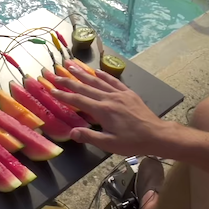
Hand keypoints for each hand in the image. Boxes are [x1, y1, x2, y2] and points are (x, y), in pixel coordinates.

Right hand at [50, 66, 181, 155]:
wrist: (156, 135)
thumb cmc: (132, 142)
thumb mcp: (109, 144)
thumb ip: (90, 136)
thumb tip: (71, 132)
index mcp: (103, 111)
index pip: (78, 100)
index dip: (63, 95)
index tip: (51, 89)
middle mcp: (109, 98)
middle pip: (85, 87)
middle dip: (68, 80)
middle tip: (55, 73)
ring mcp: (119, 94)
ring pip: (97, 80)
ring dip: (83, 73)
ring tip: (71, 65)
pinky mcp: (128, 93)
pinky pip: (113, 81)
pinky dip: (103, 75)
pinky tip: (96, 70)